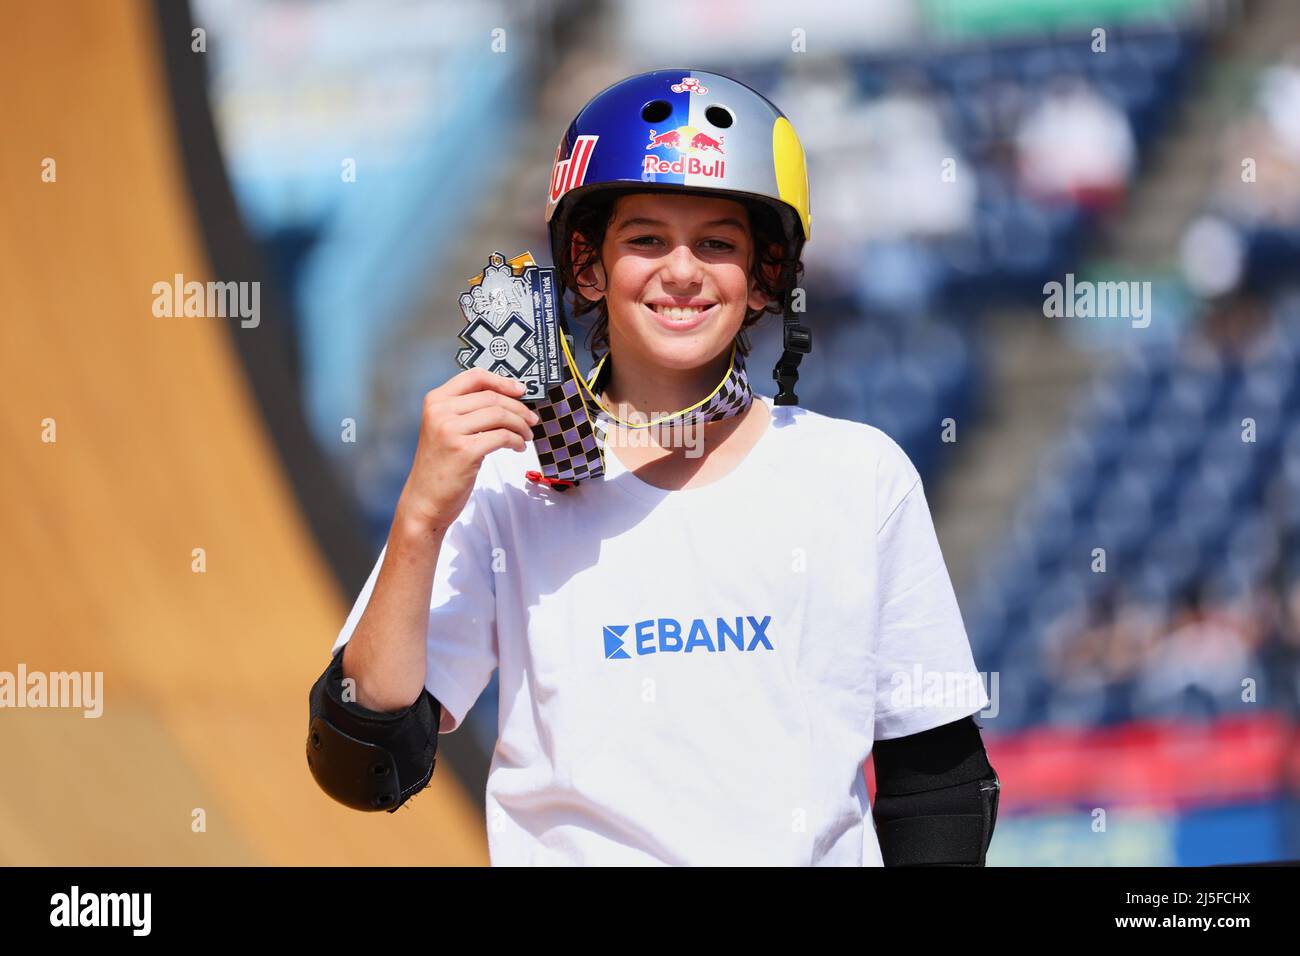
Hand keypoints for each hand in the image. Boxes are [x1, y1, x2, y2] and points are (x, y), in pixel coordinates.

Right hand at [395, 368, 538, 536]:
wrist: (425, 500)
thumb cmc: (440, 466)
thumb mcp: (445, 429)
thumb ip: (466, 410)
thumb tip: (507, 398)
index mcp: (435, 400)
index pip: (474, 376)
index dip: (502, 381)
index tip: (520, 390)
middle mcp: (440, 411)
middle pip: (492, 397)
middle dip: (518, 407)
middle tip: (531, 419)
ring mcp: (450, 430)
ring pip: (500, 415)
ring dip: (521, 425)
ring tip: (526, 436)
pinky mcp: (464, 451)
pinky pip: (502, 436)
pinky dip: (517, 440)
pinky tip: (518, 447)